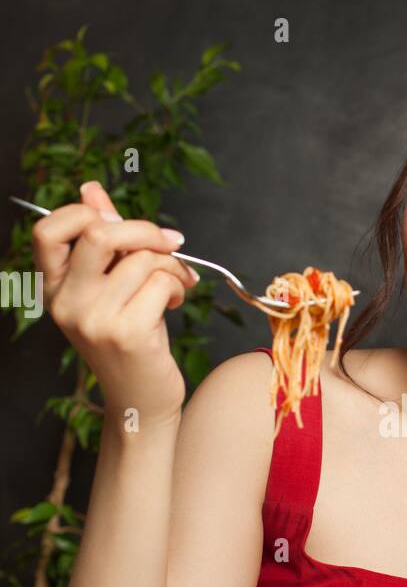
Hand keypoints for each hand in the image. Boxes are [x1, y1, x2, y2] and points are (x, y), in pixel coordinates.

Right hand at [33, 180, 198, 428]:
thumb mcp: (109, 287)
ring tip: (176, 285)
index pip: (47, 231)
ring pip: (142, 259)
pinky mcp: (127, 333)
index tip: (119, 222)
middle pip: (100, 233)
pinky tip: (175, 303)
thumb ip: (102, 240)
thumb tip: (91, 188)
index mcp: (54, 288)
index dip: (86, 214)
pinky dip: (179, 285)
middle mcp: (67, 303)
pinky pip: (161, 282)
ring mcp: (94, 320)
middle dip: (144, 230)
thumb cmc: (129, 338)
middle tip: (169, 242)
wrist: (141, 399)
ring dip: (171, 265)